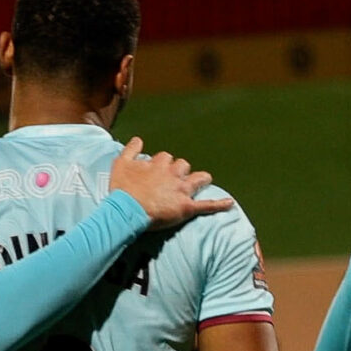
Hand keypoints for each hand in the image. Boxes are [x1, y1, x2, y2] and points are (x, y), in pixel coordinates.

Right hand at [109, 138, 232, 228]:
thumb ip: (131, 150)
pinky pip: (207, 205)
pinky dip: (219, 204)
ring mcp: (181, 190)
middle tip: (175, 180)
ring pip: (198, 178)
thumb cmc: (122, 189)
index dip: (162, 164)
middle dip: (181, 170)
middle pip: (183, 165)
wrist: (127, 210)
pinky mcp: (186, 207)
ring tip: (203, 181)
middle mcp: (173, 174)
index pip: (165, 158)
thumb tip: (138, 139)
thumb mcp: (120, 163)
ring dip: (200, 179)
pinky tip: (229, 204)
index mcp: (158, 164)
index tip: (157, 172)